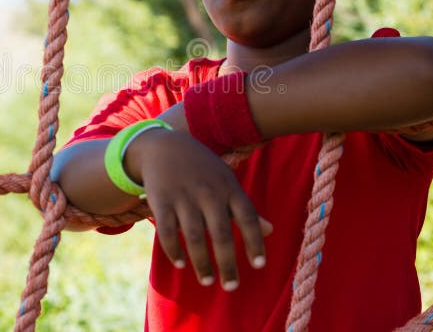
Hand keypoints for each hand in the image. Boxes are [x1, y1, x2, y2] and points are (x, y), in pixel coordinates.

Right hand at [126, 129, 272, 290]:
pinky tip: (181, 264)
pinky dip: (175, 250)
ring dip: (202, 263)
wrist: (164, 145)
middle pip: (221, 233)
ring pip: (195, 237)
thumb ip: (245, 208)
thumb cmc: (202, 169)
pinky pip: (168, 232)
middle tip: (231, 286)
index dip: (254, 242)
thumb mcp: (226, 182)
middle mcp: (208, 192)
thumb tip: (271, 231)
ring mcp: (184, 196)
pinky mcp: (161, 200)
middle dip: (227, 263)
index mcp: (229, 187)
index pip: (247, 217)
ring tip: (208, 280)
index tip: (258, 265)